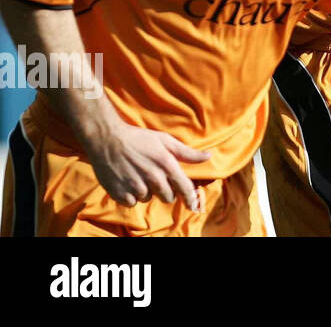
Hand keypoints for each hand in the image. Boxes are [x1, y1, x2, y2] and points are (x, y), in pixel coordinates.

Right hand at [85, 118, 211, 209]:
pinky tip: (127, 181)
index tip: (194, 205)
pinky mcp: (120, 193)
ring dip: (146, 191)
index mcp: (166, 164)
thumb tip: (209, 156)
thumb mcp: (165, 141)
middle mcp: (153, 177)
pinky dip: (131, 196)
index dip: (191, 198)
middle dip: (165, 191)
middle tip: (156, 178)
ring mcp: (136, 186)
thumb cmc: (139, 139)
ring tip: (138, 175)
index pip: (185, 188)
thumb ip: (187, 152)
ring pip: (148, 199)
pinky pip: (132, 203)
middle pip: (168, 197)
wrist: (107, 140)